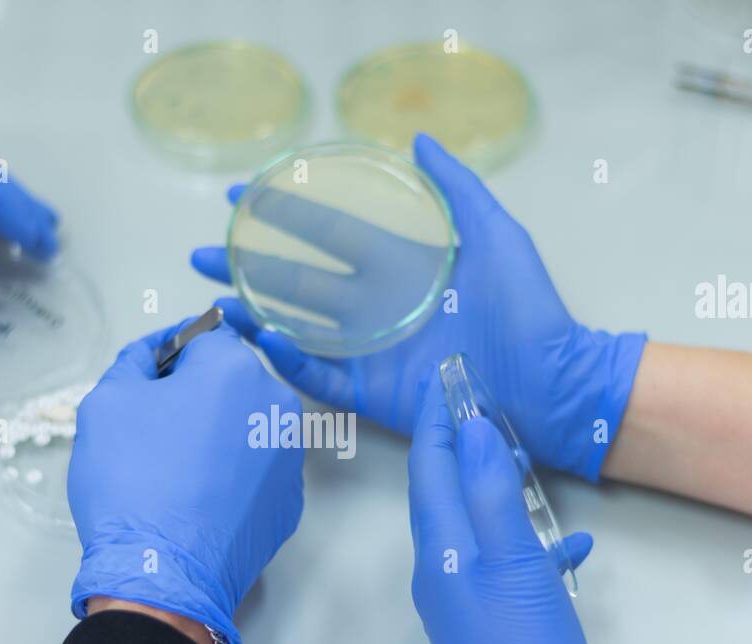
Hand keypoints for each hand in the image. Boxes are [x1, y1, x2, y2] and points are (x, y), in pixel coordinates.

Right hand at [67, 319, 304, 643]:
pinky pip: (256, 472)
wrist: (160, 576)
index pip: (203, 337)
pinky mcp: (288, 503)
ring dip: (216, 435)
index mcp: (235, 369)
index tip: (148, 381)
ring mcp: (289, 458)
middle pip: (231, 382)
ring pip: (246, 427)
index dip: (169, 355)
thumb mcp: (108, 402)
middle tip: (154, 431)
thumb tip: (153, 353)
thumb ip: (134, 361)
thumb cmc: (131, 483)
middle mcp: (276, 406)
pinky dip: (232, 476)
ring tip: (174, 470)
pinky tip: (197, 499)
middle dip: (196, 395)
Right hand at [191, 133, 645, 481]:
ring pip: (297, 328)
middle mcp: (375, 307)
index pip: (329, 233)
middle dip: (248, 263)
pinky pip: (318, 378)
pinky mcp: (373, 394)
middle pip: (298, 280)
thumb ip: (456, 189)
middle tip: (203, 252)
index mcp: (399, 267)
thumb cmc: (529, 310)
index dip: (286, 213)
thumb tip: (418, 141)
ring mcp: (370, 352)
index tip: (244, 196)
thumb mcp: (496, 234)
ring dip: (253, 309)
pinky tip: (260, 336)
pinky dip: (286, 360)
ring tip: (214, 294)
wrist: (549, 381)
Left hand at [408, 377, 627, 643]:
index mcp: (441, 550)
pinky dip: (530, 544)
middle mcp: (442, 572)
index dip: (438, 421)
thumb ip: (491, 494)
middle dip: (460, 447)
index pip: (430, 469)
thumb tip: (469, 431)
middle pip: (443, 494)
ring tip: (522, 460)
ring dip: (494, 489)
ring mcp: (464, 601)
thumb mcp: (513, 564)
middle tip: (482, 408)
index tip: (445, 378)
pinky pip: (505, 566)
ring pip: (474, 527)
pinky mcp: (491, 625)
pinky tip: (568, 545)